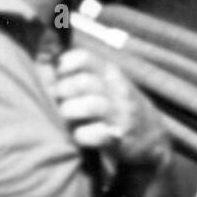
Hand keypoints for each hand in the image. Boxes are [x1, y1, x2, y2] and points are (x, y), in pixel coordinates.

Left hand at [49, 48, 170, 167]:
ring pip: (89, 106)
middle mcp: (117, 91)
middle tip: (58, 102)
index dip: (63, 66)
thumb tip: (43, 60)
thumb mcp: (108, 83)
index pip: (82, 58)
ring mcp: (120, 114)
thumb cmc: (119, 108)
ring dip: (69, 112)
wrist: (153, 139)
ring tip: (66, 117)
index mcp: (111, 73)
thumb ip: (83, 72)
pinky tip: (79, 135)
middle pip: (82, 82)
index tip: (58, 78)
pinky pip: (94, 134)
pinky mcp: (119, 138)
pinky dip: (81, 136)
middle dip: (62, 92)